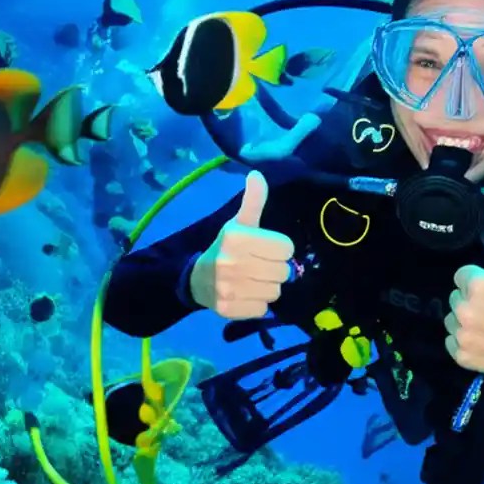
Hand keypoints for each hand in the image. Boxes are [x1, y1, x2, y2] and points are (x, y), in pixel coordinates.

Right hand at [190, 171, 294, 318]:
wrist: (197, 279)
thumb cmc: (226, 248)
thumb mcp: (238, 223)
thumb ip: (253, 201)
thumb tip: (257, 174)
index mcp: (237, 237)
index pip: (286, 248)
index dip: (279, 248)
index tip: (265, 249)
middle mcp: (232, 263)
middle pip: (283, 272)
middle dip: (274, 269)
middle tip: (259, 266)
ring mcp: (229, 288)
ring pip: (275, 291)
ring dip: (267, 286)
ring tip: (252, 280)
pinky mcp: (228, 310)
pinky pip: (263, 308)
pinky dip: (258, 303)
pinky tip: (245, 294)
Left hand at [444, 206, 483, 384]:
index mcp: (479, 285)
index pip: (463, 275)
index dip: (481, 281)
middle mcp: (464, 309)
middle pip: (457, 297)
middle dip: (474, 300)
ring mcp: (462, 335)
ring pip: (452, 319)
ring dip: (466, 321)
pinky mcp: (461, 356)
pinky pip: (452, 342)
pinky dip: (465, 342)